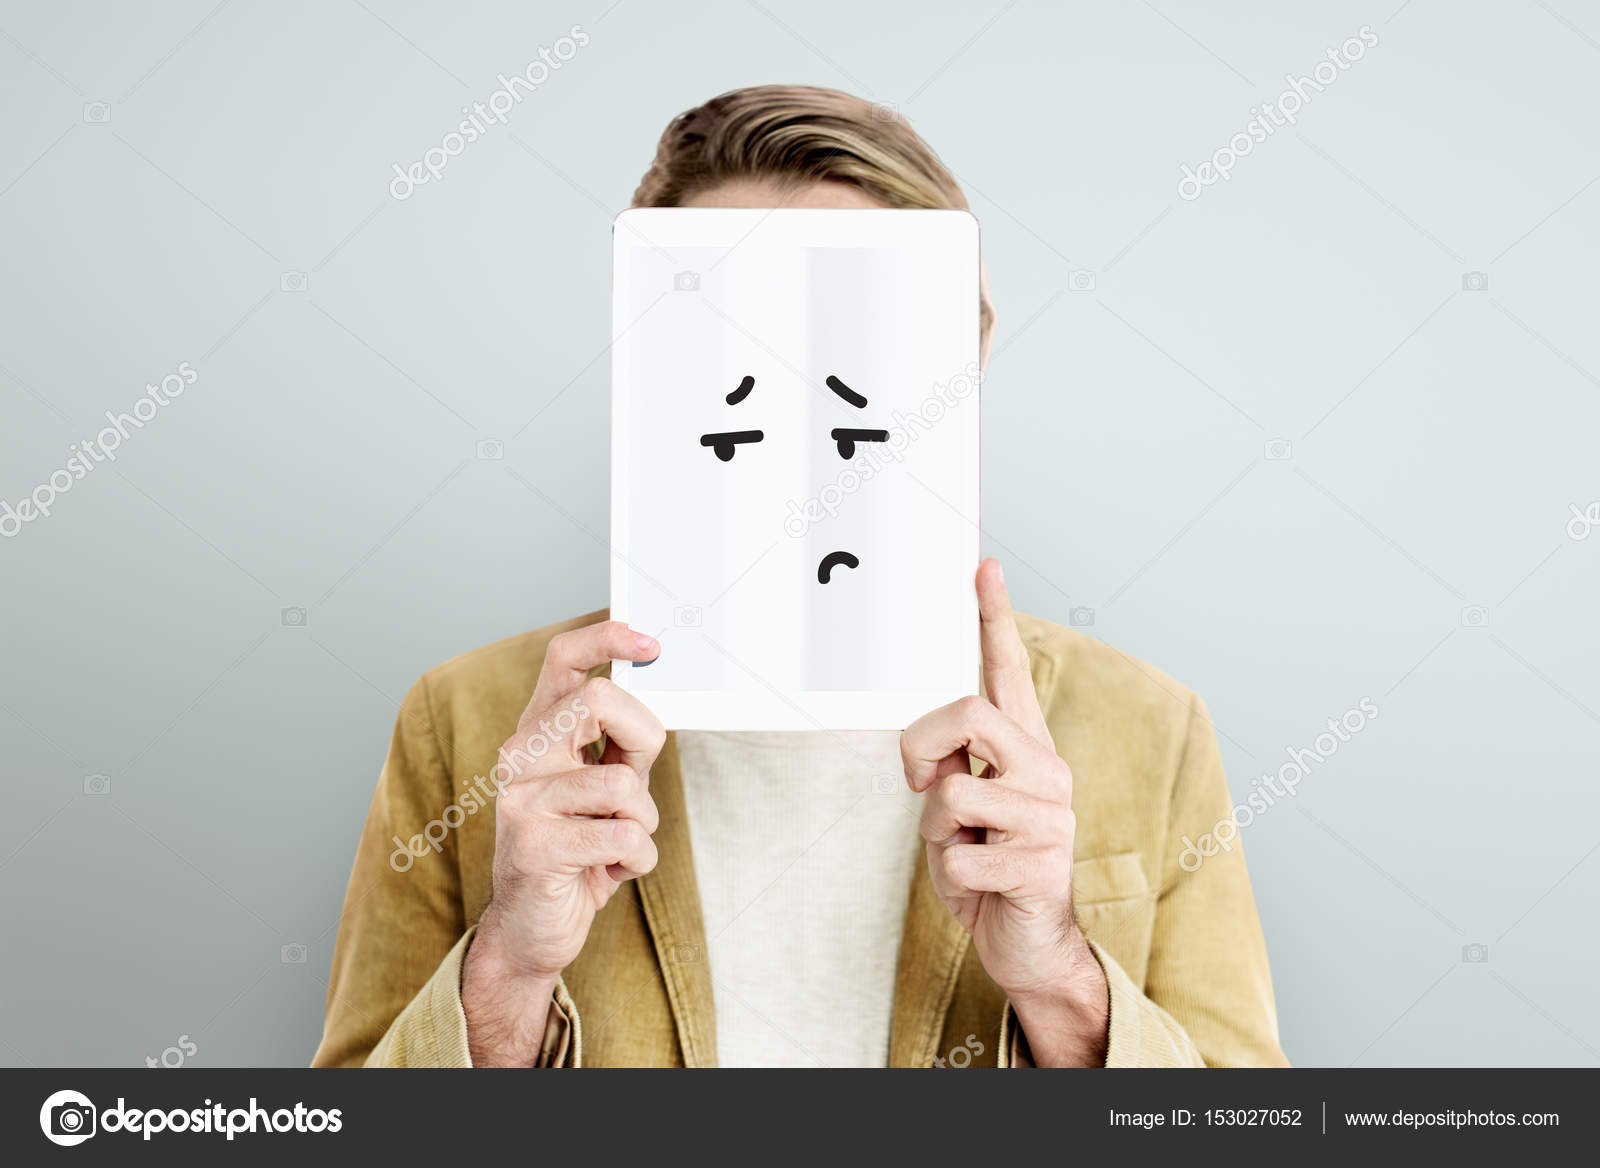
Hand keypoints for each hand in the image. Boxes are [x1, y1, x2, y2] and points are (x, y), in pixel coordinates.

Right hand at [462, 621, 664, 1065]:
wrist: (531, 931)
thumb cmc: (575, 852)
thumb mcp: (598, 788)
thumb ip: (618, 745)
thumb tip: (654, 699)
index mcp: (536, 734)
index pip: (563, 659)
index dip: (609, 638)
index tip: (651, 643)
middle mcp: (519, 758)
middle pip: (601, 702)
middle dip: (643, 741)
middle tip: (637, 780)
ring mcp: (523, 803)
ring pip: (624, 785)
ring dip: (642, 823)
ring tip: (617, 844)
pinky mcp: (536, 848)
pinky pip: (625, 839)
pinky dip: (637, 862)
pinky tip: (608, 874)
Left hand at [901, 559, 1107, 1065]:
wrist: (1031, 948)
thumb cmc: (987, 872)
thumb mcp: (957, 812)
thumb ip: (949, 768)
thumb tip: (928, 751)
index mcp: (1025, 750)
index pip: (1008, 673)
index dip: (993, 619)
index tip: (983, 567)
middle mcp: (1047, 771)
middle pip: (967, 714)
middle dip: (922, 747)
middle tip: (921, 784)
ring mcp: (1050, 817)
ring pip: (952, 792)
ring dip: (937, 832)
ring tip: (966, 852)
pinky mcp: (1042, 864)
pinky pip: (958, 856)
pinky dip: (952, 878)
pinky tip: (983, 889)